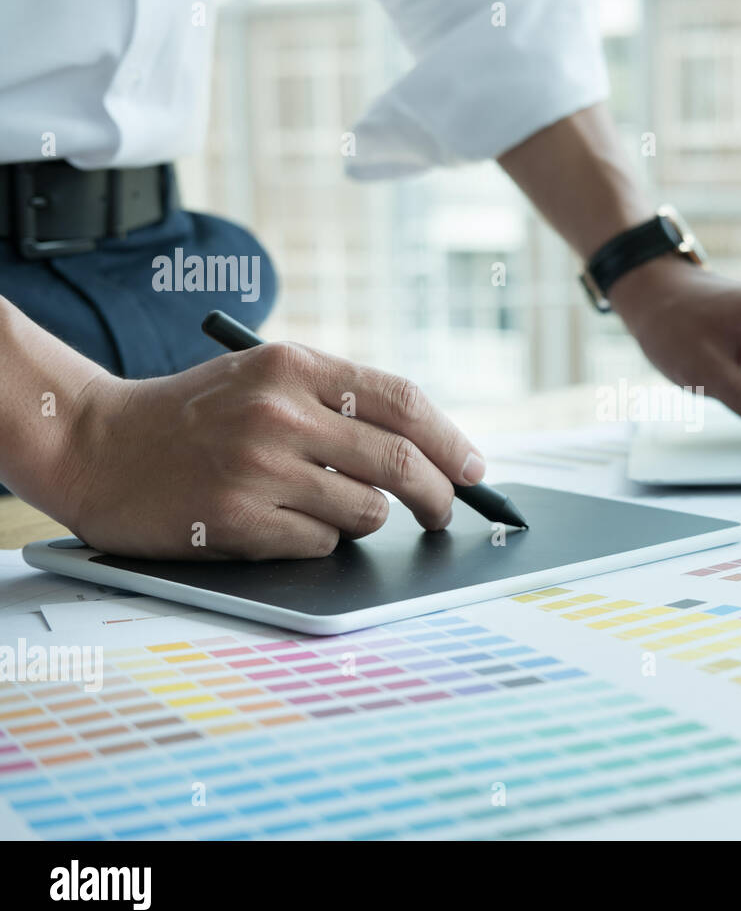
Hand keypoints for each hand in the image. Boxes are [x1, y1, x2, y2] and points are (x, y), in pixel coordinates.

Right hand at [56, 343, 484, 559]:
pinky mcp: (239, 519)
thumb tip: (430, 446)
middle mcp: (281, 412)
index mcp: (295, 366)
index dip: (451, 441)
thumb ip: (339, 399)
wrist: (97, 445)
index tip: (474, 470)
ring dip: (367, 520)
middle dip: (438, 495)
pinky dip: (320, 541)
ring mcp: (259, 467)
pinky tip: (284, 524)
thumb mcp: (265, 378)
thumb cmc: (194, 415)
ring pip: (368, 511)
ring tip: (330, 508)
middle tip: (444, 513)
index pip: (403, 401)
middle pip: (400, 462)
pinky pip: (323, 544)